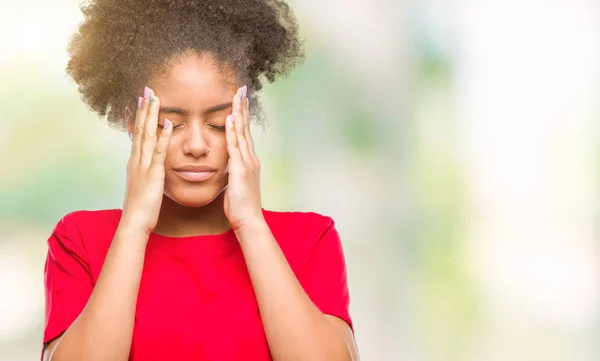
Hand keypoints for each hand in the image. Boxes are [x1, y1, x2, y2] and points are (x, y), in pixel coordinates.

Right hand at [120, 87, 172, 235]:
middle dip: (144, 109)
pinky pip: (158, 152)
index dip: (140, 117)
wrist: (135, 222)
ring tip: (155, 98)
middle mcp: (137, 160)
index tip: (143, 100)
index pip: (138, 134)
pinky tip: (168, 124)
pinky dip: (163, 136)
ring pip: (147, 135)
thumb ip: (147, 173)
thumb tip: (150, 167)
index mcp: (135, 162)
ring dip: (151, 116)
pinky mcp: (153, 174)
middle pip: (140, 129)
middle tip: (147, 90)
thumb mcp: (143, 185)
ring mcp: (143, 165)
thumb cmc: (141, 207)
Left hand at [224, 86, 263, 231]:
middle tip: (241, 89)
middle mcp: (250, 158)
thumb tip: (227, 168)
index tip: (239, 101)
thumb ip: (232, 173)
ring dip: (239, 113)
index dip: (242, 116)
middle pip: (246, 128)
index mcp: (248, 162)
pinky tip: (231, 117)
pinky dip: (233, 131)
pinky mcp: (241, 169)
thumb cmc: (240, 207)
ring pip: (242, 132)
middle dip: (243, 108)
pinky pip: (235, 146)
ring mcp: (247, 163)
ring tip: (237, 96)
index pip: (244, 134)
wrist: (248, 221)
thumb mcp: (235, 185)